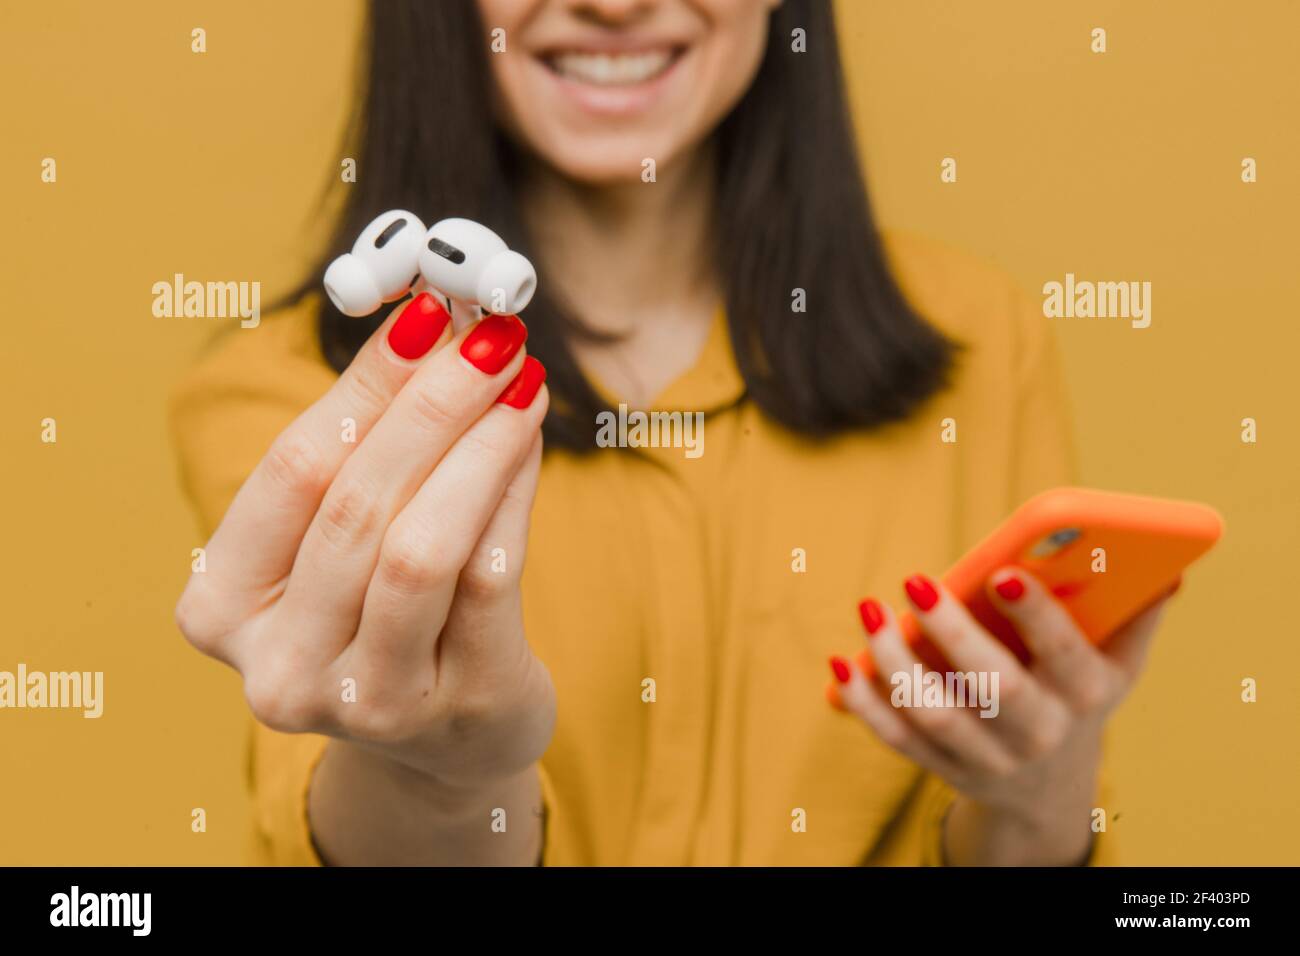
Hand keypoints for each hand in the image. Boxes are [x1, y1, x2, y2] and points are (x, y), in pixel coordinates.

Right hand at [175, 293, 554, 794]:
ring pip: (420, 546)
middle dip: (435, 404)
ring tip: (521, 379)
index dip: (365, 385)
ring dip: (479, 446)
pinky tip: (529, 442)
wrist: (451, 730)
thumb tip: (435, 327)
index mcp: (220, 609)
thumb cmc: (387, 611)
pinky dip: (513, 495)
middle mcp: (278, 668)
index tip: (425, 313)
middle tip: (492, 334)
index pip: (293, 470)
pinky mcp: (457, 707)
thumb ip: (370, 445)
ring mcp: (366, 703)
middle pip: (357, 504)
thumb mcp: (348, 533)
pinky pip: (488, 578)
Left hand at [831, 569, 1174, 864]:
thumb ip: (1136, 615)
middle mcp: (1040, 731)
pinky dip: (866, 704)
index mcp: (1086, 694)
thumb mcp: (1117, 664)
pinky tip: (842, 664)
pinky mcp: (944, 769)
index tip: (1004, 575)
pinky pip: (898, 739)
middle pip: (993, 687)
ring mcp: (989, 757)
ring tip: (870, 610)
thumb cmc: (1078, 697)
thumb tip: (1165, 569)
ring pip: (935, 714)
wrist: (1048, 787)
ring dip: (895, 663)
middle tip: (915, 580)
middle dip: (952, 633)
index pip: (1065, 657)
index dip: (1037, 618)